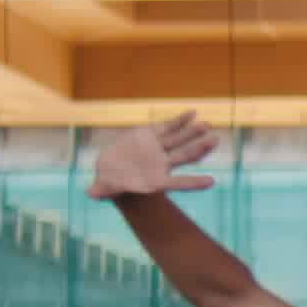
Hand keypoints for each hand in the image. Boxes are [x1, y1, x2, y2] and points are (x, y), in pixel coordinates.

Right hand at [89, 112, 219, 200]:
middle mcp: (162, 164)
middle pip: (184, 156)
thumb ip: (101, 189)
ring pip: (179, 141)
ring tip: (208, 126)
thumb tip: (92, 192)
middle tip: (214, 141)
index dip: (193, 183)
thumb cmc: (110, 182)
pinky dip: (179, 121)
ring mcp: (158, 149)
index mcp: (156, 181)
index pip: (179, 183)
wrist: (112, 171)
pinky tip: (193, 113)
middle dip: (199, 149)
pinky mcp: (151, 136)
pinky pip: (168, 127)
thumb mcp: (104, 187)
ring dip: (193, 133)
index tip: (212, 182)